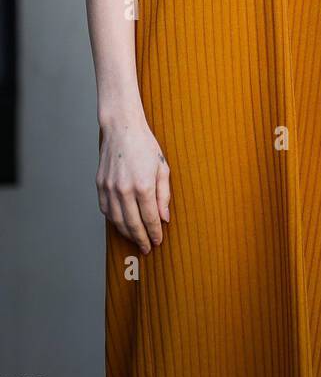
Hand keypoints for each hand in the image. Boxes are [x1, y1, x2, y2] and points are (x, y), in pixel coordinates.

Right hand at [96, 118, 170, 253]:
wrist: (121, 128)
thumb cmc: (145, 145)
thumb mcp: (162, 167)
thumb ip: (164, 195)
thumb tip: (164, 218)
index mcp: (143, 185)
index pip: (150, 218)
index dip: (154, 233)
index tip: (158, 241)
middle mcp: (124, 190)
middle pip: (133, 224)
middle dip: (141, 239)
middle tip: (147, 248)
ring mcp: (109, 189)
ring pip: (117, 221)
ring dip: (127, 234)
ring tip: (136, 240)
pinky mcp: (100, 186)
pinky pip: (106, 211)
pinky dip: (114, 221)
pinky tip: (122, 225)